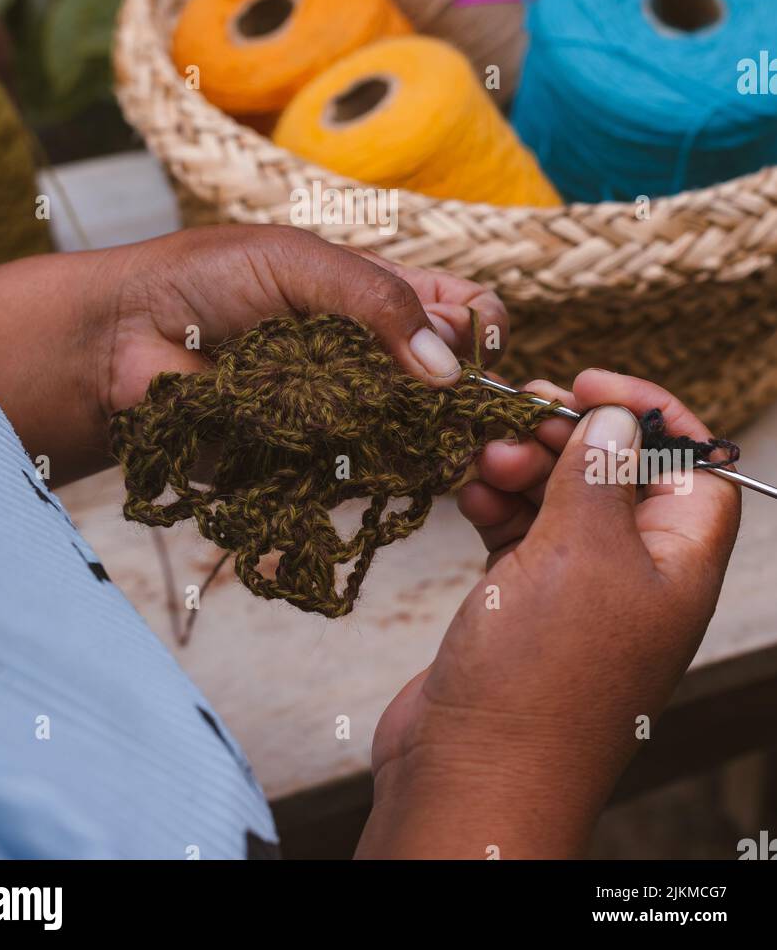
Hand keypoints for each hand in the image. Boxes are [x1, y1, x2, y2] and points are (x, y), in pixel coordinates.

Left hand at [0, 225, 506, 482]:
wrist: (121, 340)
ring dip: (423, 443)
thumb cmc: (205, 279)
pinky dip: (373, 475)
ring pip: (421, 440)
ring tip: (400, 439)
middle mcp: (377, 358)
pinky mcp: (315, 464)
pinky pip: (365, 479)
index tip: (469, 346)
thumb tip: (446, 368)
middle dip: (462, 399)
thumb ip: (377, 302)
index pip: (466, 313)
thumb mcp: (299, 264)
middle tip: (444, 407)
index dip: (479, 330)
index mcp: (382, 297)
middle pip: (453, 386)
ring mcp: (351, 414)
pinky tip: (362, 463)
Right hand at [357, 369, 740, 859]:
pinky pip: (517, 530)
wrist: (470, 773)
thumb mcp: (582, 551)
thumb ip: (601, 470)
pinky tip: (466, 493)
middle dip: (568, 435)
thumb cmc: (542, 674)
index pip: (692, 466)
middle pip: (617, 473)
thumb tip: (619, 416)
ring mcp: (575, 593)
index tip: (590, 384)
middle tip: (517, 416)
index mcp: (678, 564)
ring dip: (522, 465)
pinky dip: (495, 502)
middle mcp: (634, 576)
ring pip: (560, 498)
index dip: (651, 415)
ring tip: (483, 459)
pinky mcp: (520, 604)